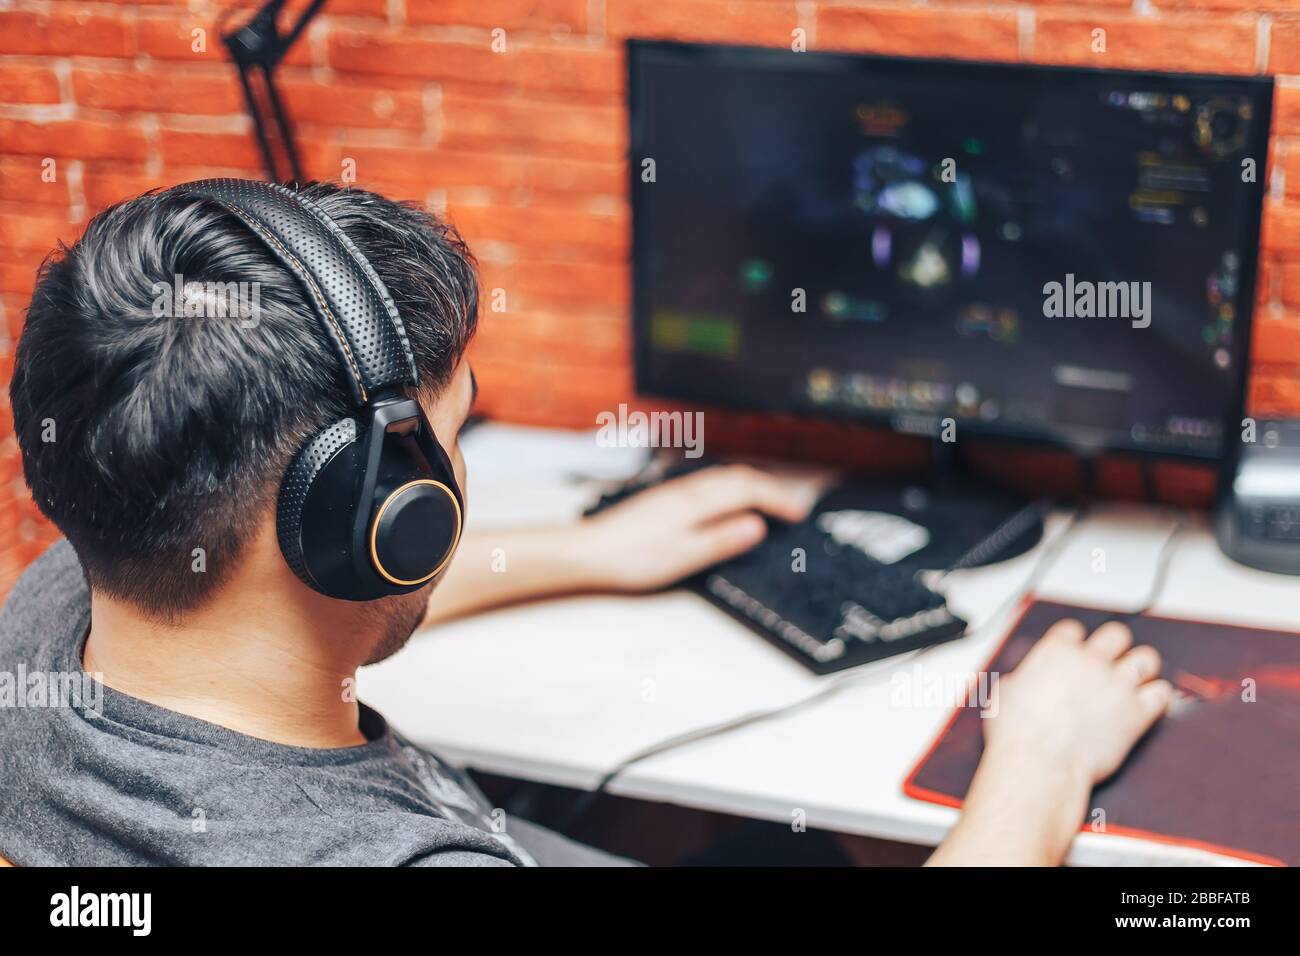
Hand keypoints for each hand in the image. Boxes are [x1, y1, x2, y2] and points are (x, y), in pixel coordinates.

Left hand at [578, 464, 823, 591]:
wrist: (588, 551)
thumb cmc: (631, 558)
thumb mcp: (683, 557)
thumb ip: (721, 540)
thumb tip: (757, 526)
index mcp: (696, 501)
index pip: (748, 489)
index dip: (778, 499)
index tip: (798, 513)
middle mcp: (687, 489)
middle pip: (738, 477)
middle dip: (769, 488)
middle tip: (791, 507)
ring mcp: (674, 492)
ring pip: (722, 478)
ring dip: (750, 486)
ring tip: (768, 503)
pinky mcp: (664, 499)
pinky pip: (708, 484)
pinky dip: (730, 490)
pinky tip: (726, 504)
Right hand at [929, 619, 1172, 865]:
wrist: (1039, 764)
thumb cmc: (1017, 735)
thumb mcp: (1003, 693)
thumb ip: (1019, 679)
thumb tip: (1021, 681)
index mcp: (1056, 652)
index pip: (1073, 629)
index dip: (1074, 641)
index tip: (1075, 651)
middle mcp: (1090, 661)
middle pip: (1117, 634)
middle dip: (1114, 646)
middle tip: (1110, 661)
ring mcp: (1116, 685)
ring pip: (1147, 658)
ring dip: (1141, 667)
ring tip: (1135, 679)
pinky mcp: (1136, 712)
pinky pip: (1162, 693)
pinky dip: (1157, 697)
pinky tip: (1147, 703)